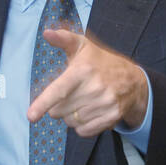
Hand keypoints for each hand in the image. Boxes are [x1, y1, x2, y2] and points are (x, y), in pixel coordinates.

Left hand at [26, 29, 148, 136]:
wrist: (133, 81)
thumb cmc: (101, 62)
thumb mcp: (84, 47)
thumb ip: (63, 39)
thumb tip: (47, 33)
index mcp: (83, 70)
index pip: (59, 90)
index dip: (43, 103)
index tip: (31, 116)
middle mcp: (94, 88)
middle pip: (58, 110)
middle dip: (58, 105)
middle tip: (71, 93)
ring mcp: (105, 104)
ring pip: (70, 122)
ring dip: (71, 115)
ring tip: (83, 101)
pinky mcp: (111, 117)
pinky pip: (83, 131)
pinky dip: (82, 125)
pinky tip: (90, 111)